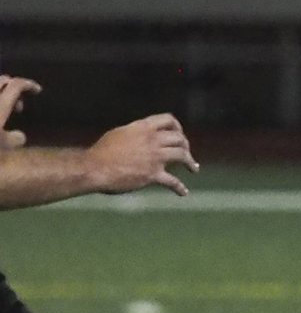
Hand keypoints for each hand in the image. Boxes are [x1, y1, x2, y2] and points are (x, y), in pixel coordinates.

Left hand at [0, 75, 42, 149]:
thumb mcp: (3, 145)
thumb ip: (15, 139)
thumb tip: (20, 137)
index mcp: (2, 103)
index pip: (18, 84)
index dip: (30, 84)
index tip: (38, 90)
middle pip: (4, 80)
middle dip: (13, 87)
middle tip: (19, 105)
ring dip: (2, 96)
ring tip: (3, 112)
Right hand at [84, 114, 199, 195]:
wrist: (94, 168)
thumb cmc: (101, 152)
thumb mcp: (119, 134)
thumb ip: (134, 134)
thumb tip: (141, 135)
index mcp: (142, 127)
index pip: (168, 119)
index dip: (177, 126)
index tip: (179, 134)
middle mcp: (152, 140)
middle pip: (179, 138)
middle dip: (186, 145)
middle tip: (186, 153)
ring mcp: (154, 157)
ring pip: (182, 155)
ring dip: (190, 162)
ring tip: (193, 168)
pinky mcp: (153, 174)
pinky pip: (172, 181)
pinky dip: (180, 188)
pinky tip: (183, 193)